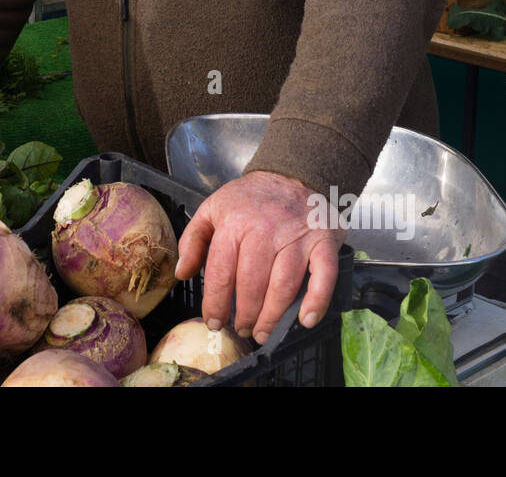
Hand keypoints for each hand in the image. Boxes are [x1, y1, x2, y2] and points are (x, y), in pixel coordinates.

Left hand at [175, 170, 344, 343]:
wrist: (292, 173)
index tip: (214, 322)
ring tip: (262, 332)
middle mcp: (265, 230)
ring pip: (283, 285)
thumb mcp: (212, 208)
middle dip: (244, 314)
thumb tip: (182, 273)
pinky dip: (316, 300)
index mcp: (234, 223)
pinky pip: (323, 276)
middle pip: (252, 284)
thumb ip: (193, 240)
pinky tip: (305, 320)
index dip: (216, 302)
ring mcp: (297, 237)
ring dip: (272, 316)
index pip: (221, 272)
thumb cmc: (249, 198)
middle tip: (241, 329)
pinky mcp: (323, 242)